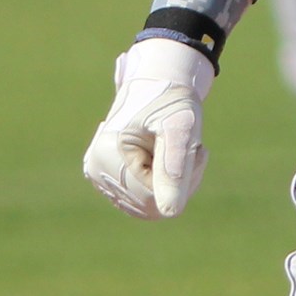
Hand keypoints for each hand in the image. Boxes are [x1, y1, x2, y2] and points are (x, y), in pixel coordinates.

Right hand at [82, 38, 214, 219]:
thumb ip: (174, 170)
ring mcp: (100, 176)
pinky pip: (145, 198)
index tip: (198, 149)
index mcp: (108, 157)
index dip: (185, 182)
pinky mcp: (110, 178)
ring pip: (149, 205)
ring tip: (180, 149)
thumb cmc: (172, 100)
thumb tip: (170, 213)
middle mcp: (96, 171)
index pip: (154, 200)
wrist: (159, 82)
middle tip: (194, 149)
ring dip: (175, 181)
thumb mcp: (180, 130)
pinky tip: (169, 155)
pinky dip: (164, 181)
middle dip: (180, 182)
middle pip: (150, 206)